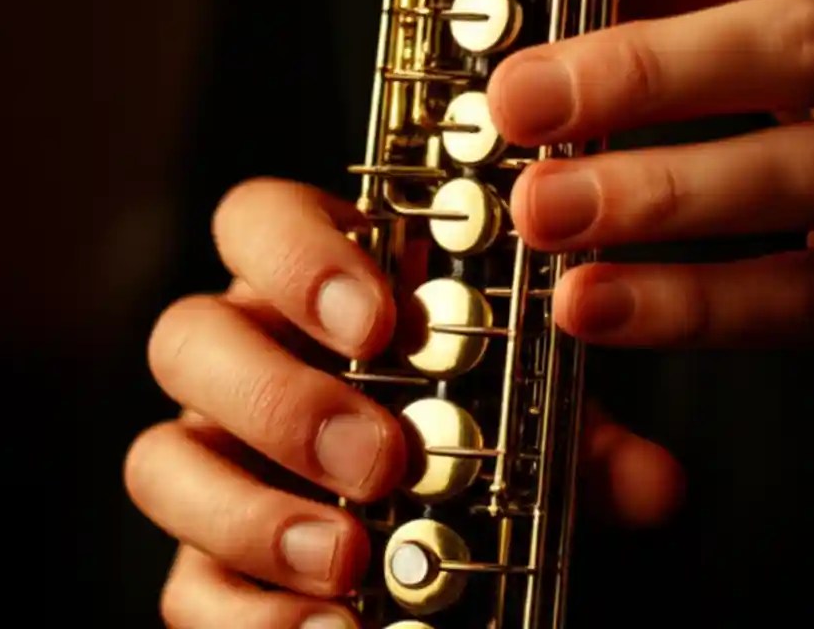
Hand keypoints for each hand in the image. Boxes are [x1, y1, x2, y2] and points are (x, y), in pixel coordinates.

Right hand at [124, 179, 682, 627]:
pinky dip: (250, 617)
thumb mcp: (535, 427)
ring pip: (161, 462)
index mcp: (315, 291)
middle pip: (188, 340)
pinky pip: (185, 587)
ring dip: (253, 513)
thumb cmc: (474, 438)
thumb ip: (584, 444)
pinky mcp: (206, 561)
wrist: (442, 540)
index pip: (258, 223)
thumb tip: (652, 485)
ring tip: (347, 559)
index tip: (382, 318)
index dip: (299, 258)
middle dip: (283, 400)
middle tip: (383, 459)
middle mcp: (247, 364)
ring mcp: (215, 462)